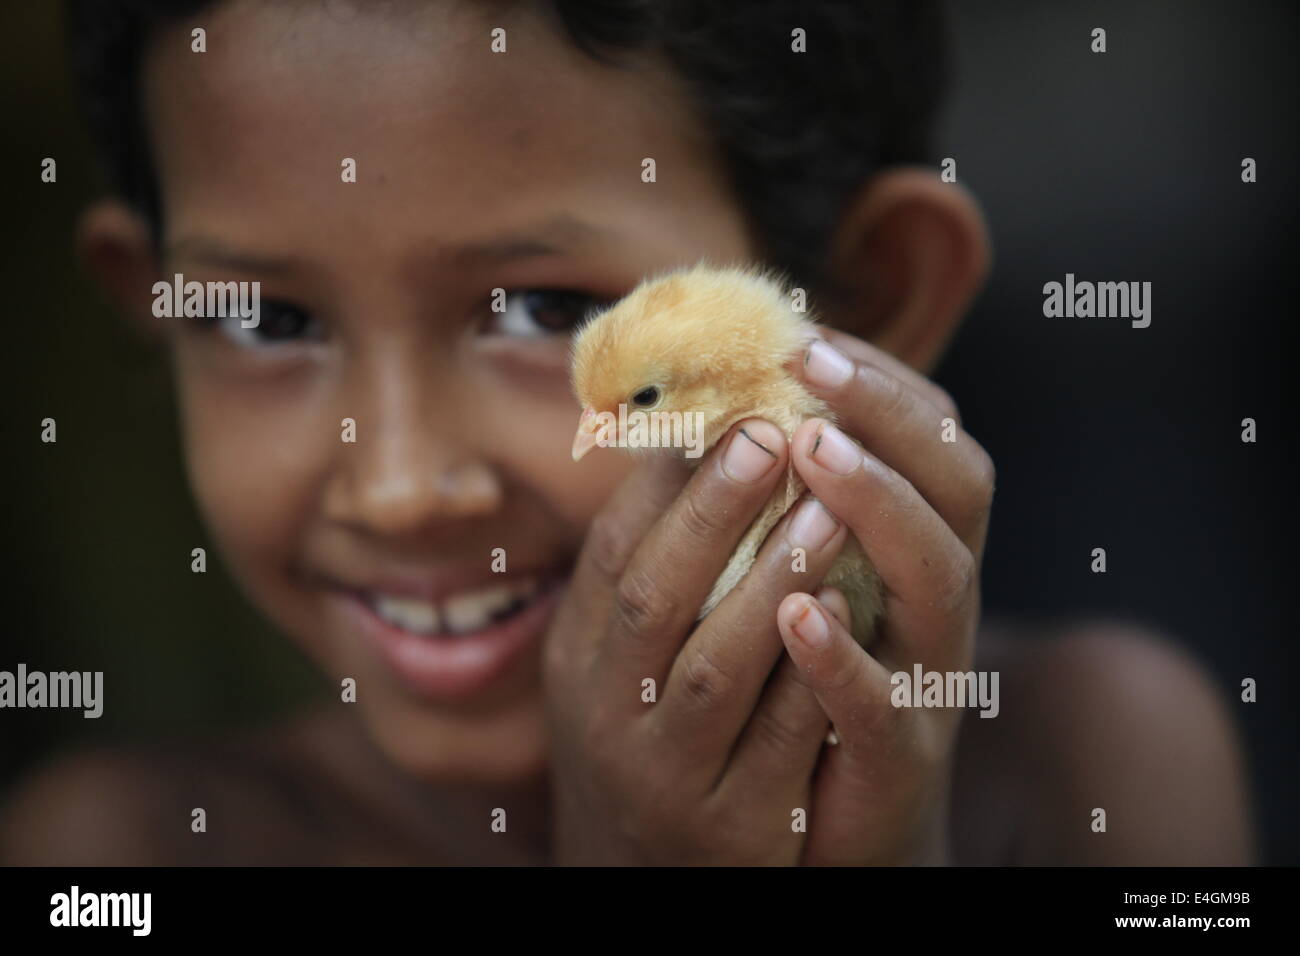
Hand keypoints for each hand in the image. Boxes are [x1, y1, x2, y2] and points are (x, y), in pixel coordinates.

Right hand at [544, 418, 855, 864]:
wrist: (655, 879)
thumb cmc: (653, 735)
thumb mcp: (621, 660)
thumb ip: (648, 568)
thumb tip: (685, 439)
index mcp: (579, 659)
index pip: (611, 553)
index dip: (667, 478)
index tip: (726, 405)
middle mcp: (607, 714)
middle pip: (651, 597)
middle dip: (713, 509)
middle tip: (774, 431)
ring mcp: (665, 776)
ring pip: (713, 669)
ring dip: (771, 579)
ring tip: (826, 506)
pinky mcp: (733, 830)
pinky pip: (777, 744)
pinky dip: (809, 674)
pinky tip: (842, 611)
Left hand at [776, 327, 995, 864]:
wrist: (825, 825)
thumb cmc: (800, 680)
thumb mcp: (799, 578)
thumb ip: (779, 503)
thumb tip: (710, 406)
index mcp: (916, 543)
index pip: (931, 437)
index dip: (881, 379)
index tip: (805, 332)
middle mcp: (938, 596)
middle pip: (955, 485)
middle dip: (887, 414)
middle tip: (810, 360)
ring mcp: (929, 674)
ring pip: (937, 576)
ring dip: (878, 504)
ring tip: (814, 449)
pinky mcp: (898, 756)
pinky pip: (881, 698)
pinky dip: (841, 653)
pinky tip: (793, 609)